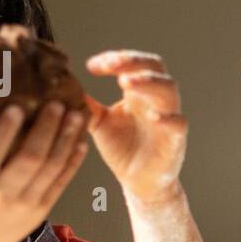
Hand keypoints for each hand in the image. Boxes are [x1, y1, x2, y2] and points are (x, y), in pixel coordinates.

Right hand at [0, 101, 87, 241]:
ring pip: (51, 168)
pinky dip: (73, 162)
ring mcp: (25, 204)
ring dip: (65, 140)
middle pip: (29, 159)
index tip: (17, 107)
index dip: (5, 131)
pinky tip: (81, 141)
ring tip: (76, 116)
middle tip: (57, 104)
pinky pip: (61, 182)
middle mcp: (1, 195)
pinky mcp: (42, 209)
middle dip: (46, 129)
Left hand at [84, 50, 187, 203]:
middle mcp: (155, 99)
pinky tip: (152, 117)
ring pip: (168, 89)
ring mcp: (168, 117)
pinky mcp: (174, 140)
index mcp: (138, 92)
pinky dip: (168, 118)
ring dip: (148, 82)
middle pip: (154, 67)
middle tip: (110, 65)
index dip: (115, 58)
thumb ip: (86, 105)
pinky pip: (178, 123)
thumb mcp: (98, 123)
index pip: (134, 63)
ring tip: (125, 83)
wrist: (138, 183)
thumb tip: (62, 86)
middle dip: (132, 62)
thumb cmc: (122, 149)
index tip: (91, 67)